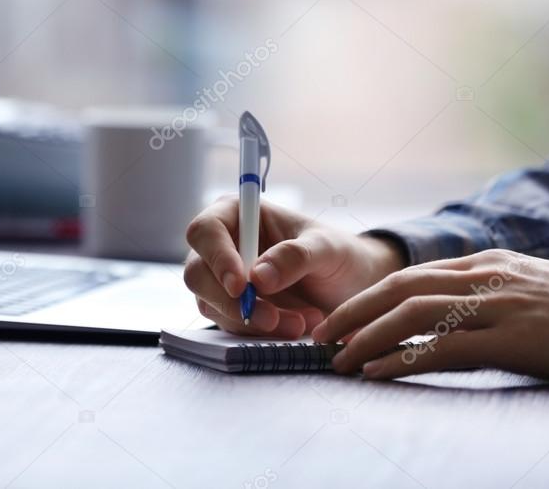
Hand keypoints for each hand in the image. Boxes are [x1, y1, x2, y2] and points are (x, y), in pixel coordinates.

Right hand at [183, 196, 405, 338]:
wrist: (351, 286)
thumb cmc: (337, 253)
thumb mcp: (326, 248)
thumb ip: (296, 256)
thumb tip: (258, 277)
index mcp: (237, 214)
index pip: (205, 231)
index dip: (216, 257)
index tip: (242, 286)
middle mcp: (223, 246)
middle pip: (198, 274)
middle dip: (232, 302)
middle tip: (271, 318)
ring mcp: (222, 280)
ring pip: (211, 305)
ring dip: (251, 322)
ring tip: (300, 324)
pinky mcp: (232, 309)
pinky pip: (230, 326)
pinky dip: (259, 333)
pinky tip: (294, 327)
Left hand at [312, 249, 548, 383]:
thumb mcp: (523, 287)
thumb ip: (482, 292)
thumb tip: (444, 313)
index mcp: (483, 264)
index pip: (411, 276)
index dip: (368, 297)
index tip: (339, 317)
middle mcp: (483, 278)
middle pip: (400, 288)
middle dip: (353, 311)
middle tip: (319, 334)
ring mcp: (497, 305)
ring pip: (413, 314)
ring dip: (367, 336)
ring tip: (337, 358)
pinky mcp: (512, 339)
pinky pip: (445, 347)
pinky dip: (403, 358)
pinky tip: (378, 371)